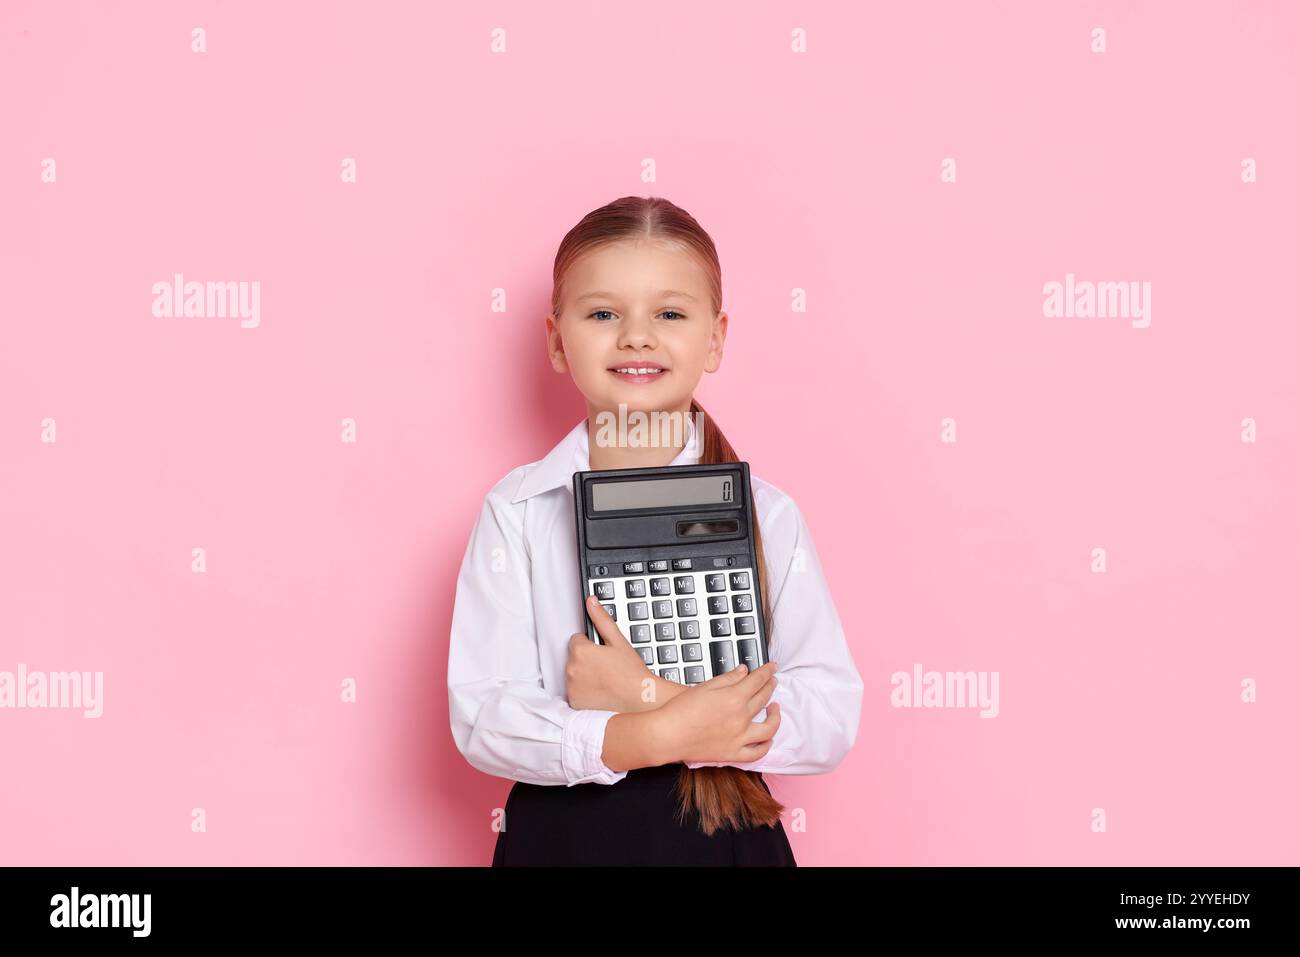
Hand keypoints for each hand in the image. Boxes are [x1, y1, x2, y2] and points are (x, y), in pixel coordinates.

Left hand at [565, 595, 678, 712]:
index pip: (576, 640)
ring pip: (573, 674)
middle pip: (574, 657)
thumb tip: (591, 602)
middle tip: (606, 666)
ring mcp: (572, 687)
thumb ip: (601, 619)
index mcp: (580, 651)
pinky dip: (583, 691)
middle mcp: (572, 669)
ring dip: (583, 674)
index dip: (591, 644)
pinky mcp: (574, 701)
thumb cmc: (631, 672)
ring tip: (604, 678)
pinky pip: (574, 692)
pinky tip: (599, 690)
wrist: (638, 698)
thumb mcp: (618, 641)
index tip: (603, 652)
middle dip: (586, 659)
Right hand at [653, 661, 780, 764]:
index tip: (772, 667)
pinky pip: (757, 752)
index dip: (767, 671)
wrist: (667, 734)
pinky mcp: (733, 754)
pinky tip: (768, 738)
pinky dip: (766, 745)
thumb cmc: (681, 709)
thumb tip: (744, 671)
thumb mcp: (705, 686)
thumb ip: (728, 678)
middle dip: (770, 687)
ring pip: (768, 728)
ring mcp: (739, 737)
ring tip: (775, 708)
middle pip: (764, 699)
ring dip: (776, 716)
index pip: (758, 680)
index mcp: (734, 697)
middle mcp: (741, 717)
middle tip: (772, 680)